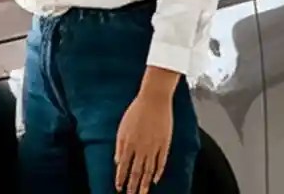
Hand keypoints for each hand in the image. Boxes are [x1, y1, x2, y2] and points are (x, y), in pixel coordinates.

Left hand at [114, 73, 177, 193]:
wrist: (154, 99)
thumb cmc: (137, 110)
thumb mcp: (122, 127)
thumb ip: (120, 146)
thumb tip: (118, 162)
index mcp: (128, 143)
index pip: (124, 166)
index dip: (121, 179)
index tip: (119, 189)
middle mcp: (141, 147)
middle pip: (136, 171)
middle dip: (133, 186)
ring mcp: (154, 147)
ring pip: (149, 170)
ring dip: (145, 184)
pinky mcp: (164, 144)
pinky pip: (161, 162)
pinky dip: (158, 172)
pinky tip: (155, 180)